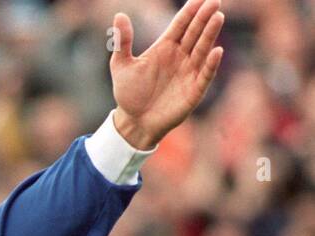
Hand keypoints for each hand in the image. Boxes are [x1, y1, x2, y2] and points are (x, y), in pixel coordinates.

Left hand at [109, 0, 224, 149]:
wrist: (133, 122)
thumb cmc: (128, 93)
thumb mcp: (121, 66)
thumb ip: (122, 42)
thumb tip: (119, 15)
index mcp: (164, 47)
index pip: (180, 24)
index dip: (190, 11)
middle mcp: (180, 56)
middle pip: (195, 32)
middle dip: (204, 17)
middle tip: (214, 1)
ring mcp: (188, 72)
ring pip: (202, 49)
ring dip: (210, 34)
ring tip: (217, 17)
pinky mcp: (194, 90)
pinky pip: (205, 74)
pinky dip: (210, 64)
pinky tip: (216, 51)